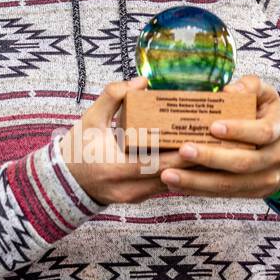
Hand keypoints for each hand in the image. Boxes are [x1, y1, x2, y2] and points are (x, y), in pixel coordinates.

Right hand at [59, 76, 201, 205]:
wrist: (65, 180)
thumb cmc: (77, 147)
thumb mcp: (90, 119)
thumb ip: (113, 97)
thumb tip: (142, 81)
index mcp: (114, 166)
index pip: (154, 162)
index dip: (178, 153)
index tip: (198, 138)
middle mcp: (127, 187)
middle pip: (170, 174)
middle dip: (193, 158)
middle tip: (214, 141)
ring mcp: (134, 196)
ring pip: (171, 183)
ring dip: (189, 167)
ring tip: (210, 149)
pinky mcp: (139, 198)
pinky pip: (164, 186)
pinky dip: (178, 172)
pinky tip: (192, 159)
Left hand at [158, 75, 279, 198]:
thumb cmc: (267, 116)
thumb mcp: (265, 95)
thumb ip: (250, 86)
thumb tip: (229, 90)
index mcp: (279, 129)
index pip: (262, 132)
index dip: (239, 131)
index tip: (213, 127)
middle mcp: (276, 157)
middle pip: (244, 163)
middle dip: (211, 158)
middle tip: (182, 150)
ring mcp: (267, 179)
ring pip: (231, 184)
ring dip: (198, 181)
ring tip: (169, 174)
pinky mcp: (253, 192)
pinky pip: (225, 193)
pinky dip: (200, 190)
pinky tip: (177, 185)